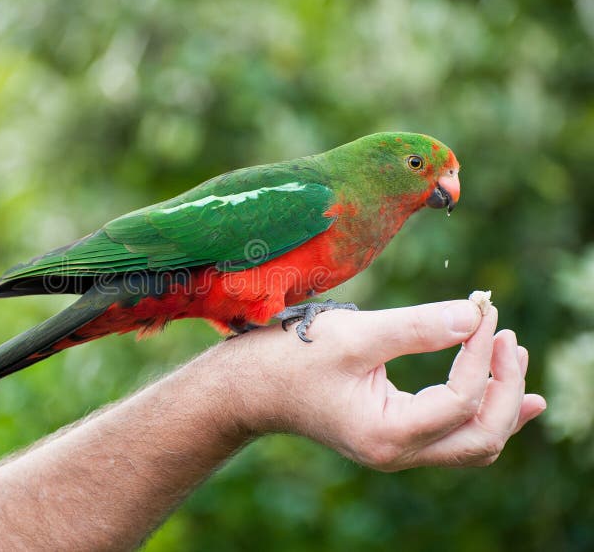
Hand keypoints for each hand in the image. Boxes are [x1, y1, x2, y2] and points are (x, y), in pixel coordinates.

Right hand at [221, 300, 545, 470]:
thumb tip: (475, 314)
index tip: (481, 309)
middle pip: (482, 437)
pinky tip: (499, 388)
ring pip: (473, 443)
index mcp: (387, 434)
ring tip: (514, 358)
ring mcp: (395, 451)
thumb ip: (417, 327)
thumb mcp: (355, 335)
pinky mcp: (392, 437)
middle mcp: (396, 454)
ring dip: (500, 403)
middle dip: (505, 387)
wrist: (250, 386)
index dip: (479, 353)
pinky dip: (480, 411)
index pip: (460, 399)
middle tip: (508, 337)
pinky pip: (453, 437)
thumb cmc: (291, 358)